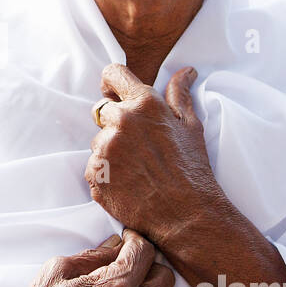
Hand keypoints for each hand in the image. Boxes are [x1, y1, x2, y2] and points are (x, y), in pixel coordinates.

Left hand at [86, 64, 221, 252]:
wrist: (186, 215)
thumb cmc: (191, 169)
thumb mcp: (190, 126)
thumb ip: (180, 94)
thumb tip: (185, 71)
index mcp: (144, 104)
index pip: (113, 74)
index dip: (112, 83)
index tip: (114, 94)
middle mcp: (120, 122)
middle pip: (101, 111)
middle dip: (114, 123)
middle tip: (137, 145)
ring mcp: (105, 149)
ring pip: (98, 142)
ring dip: (111, 151)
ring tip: (137, 169)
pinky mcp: (95, 175)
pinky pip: (94, 167)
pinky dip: (106, 174)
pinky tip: (128, 184)